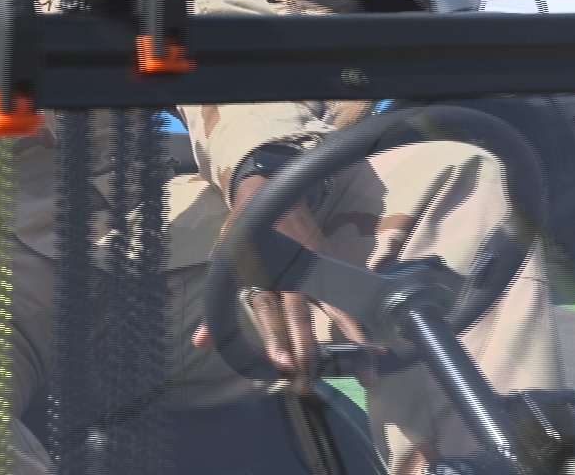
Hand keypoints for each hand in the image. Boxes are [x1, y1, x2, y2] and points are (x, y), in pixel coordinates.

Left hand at [191, 173, 370, 391]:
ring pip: (333, 308)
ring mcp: (315, 268)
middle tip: (307, 382)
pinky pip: (349, 297)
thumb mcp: (223, 265)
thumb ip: (215, 308)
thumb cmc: (242, 235)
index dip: (274, 336)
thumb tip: (199, 343)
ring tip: (362, 373)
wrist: (269, 192)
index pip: (267, 309)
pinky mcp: (331, 264)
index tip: (281, 363)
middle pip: (299, 316)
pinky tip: (374, 347)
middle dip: (305, 350)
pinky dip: (361, 321)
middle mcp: (289, 273)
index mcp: (259, 274)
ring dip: (347, 341)